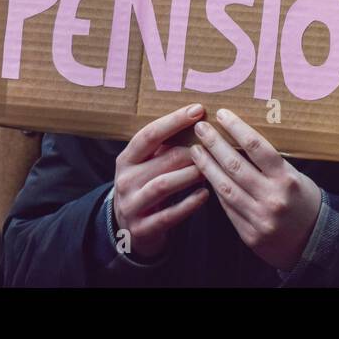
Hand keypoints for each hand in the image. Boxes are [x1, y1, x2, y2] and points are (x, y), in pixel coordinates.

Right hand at [112, 103, 209, 259]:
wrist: (128, 229)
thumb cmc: (146, 187)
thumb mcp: (147, 166)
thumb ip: (165, 148)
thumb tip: (200, 120)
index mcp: (126, 159)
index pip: (149, 134)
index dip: (174, 121)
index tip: (199, 109)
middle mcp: (125, 180)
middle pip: (161, 159)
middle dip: (190, 151)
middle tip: (213, 146)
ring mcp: (131, 205)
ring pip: (163, 185)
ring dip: (189, 175)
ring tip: (208, 170)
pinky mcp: (141, 229)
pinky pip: (168, 215)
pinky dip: (189, 204)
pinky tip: (205, 195)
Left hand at [190, 107, 321, 271]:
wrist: (315, 242)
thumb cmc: (304, 202)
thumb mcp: (295, 177)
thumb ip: (270, 165)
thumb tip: (240, 142)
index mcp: (286, 178)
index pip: (257, 147)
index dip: (237, 128)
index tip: (222, 115)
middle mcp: (272, 198)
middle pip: (235, 165)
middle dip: (215, 144)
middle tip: (201, 128)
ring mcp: (260, 219)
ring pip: (225, 188)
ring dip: (207, 167)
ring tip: (195, 150)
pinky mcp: (250, 235)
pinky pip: (227, 209)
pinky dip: (216, 191)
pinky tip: (206, 176)